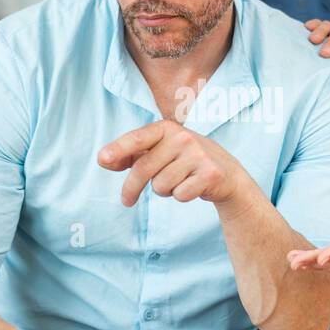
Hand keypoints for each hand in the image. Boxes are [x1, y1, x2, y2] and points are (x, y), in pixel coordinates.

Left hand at [98, 120, 250, 208]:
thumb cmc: (185, 161)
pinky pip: (179, 195)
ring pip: (161, 186)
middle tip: (126, 201)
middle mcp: (183, 137)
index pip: (137, 138)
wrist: (227, 173)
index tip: (102, 159)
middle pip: (144, 169)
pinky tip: (192, 186)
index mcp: (167, 128)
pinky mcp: (210, 174)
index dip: (119, 149)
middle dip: (131, 189)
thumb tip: (104, 160)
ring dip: (165, 190)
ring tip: (179, 181)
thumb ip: (132, 155)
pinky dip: (181, 196)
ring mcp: (198, 154)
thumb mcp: (160, 152)